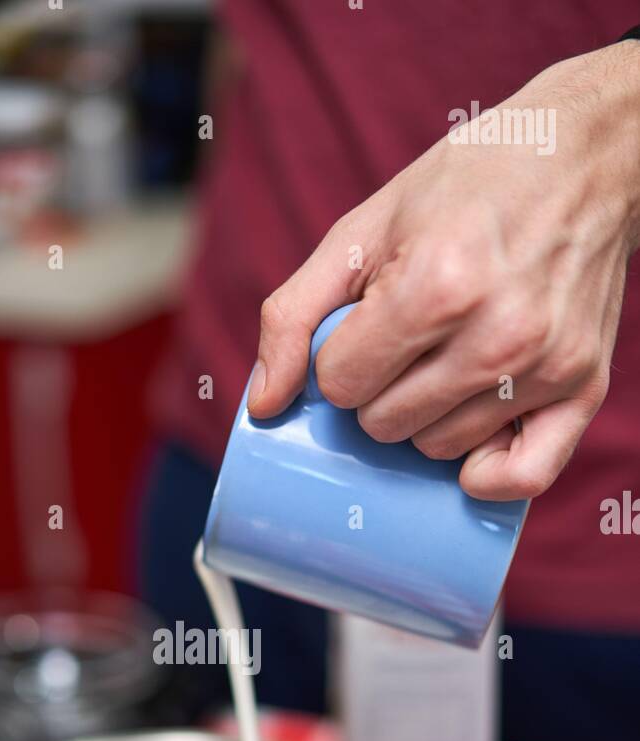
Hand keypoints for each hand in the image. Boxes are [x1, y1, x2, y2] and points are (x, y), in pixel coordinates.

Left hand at [247, 44, 639, 499]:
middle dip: (378, 389)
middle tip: (408, 340)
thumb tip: (263, 407)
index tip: (367, 325)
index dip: (342, 357)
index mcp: (436, 285)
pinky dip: (489, 473)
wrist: (584, 156)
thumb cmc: (464, 188)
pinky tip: (475, 446)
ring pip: (439, 449)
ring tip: (448, 358)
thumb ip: (293, 314)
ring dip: (427, 418)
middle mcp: (498, 333)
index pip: (341, 384)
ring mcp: (547, 365)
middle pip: (384, 424)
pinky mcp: (584, 385)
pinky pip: (523, 476)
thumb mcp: (362, 231)